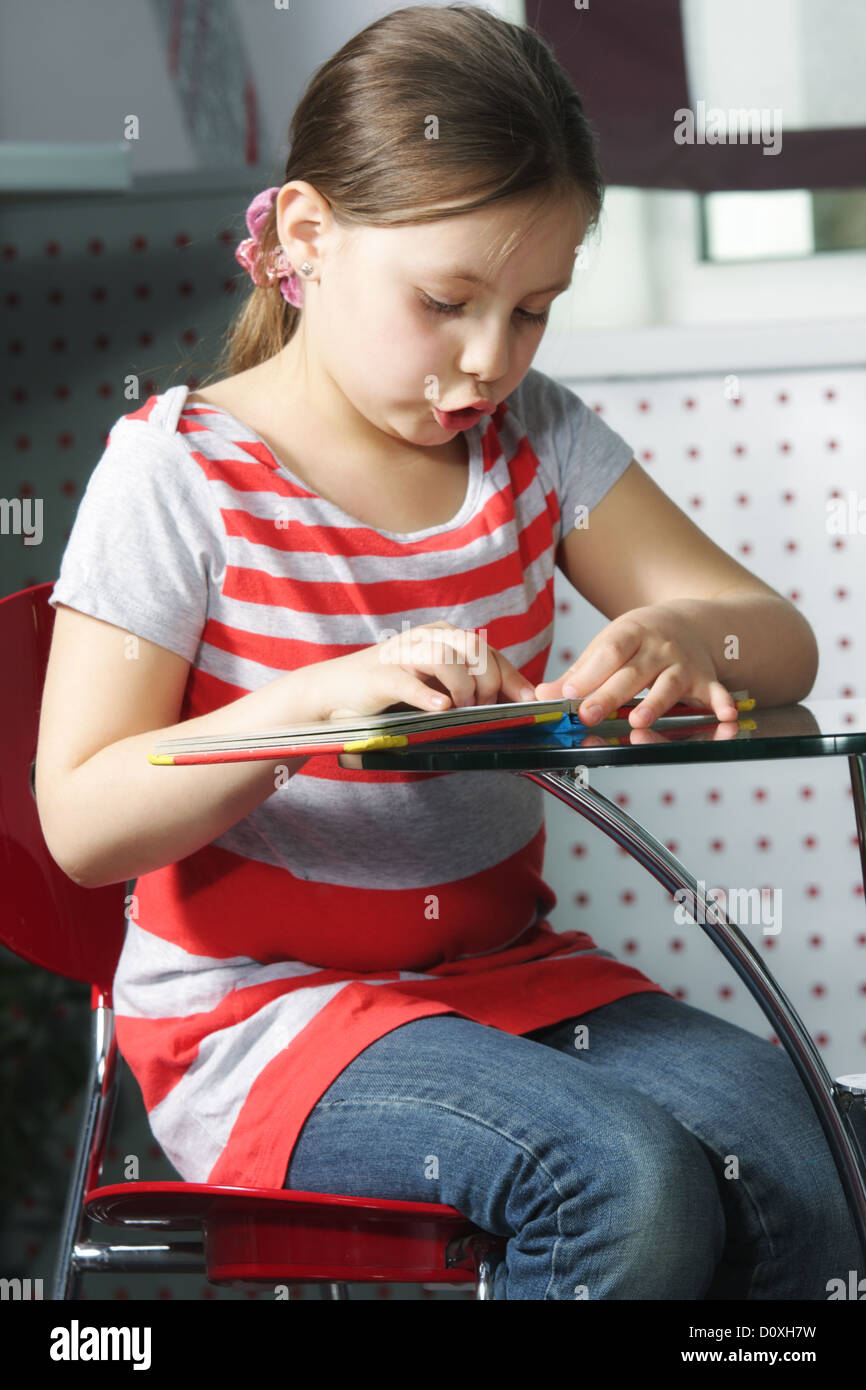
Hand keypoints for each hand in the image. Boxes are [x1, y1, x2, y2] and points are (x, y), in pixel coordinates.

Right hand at [318, 620, 535, 721]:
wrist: (335, 691)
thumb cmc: (392, 688)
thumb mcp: (437, 683)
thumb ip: (472, 685)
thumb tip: (518, 699)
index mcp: (445, 637)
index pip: (490, 652)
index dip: (511, 677)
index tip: (527, 701)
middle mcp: (427, 638)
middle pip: (474, 649)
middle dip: (487, 682)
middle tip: (480, 707)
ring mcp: (402, 654)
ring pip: (446, 659)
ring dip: (462, 687)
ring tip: (459, 707)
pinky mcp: (380, 675)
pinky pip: (408, 682)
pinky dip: (427, 695)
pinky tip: (440, 706)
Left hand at [534, 604, 739, 728]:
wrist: (689, 621)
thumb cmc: (639, 640)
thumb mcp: (608, 646)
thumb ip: (578, 674)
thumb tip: (542, 695)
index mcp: (629, 634)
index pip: (608, 653)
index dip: (588, 673)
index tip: (569, 693)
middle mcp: (657, 648)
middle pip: (632, 673)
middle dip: (609, 695)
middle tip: (588, 715)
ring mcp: (683, 663)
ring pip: (668, 685)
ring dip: (655, 704)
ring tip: (639, 722)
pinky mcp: (704, 679)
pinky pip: (714, 692)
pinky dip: (720, 703)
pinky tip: (725, 717)